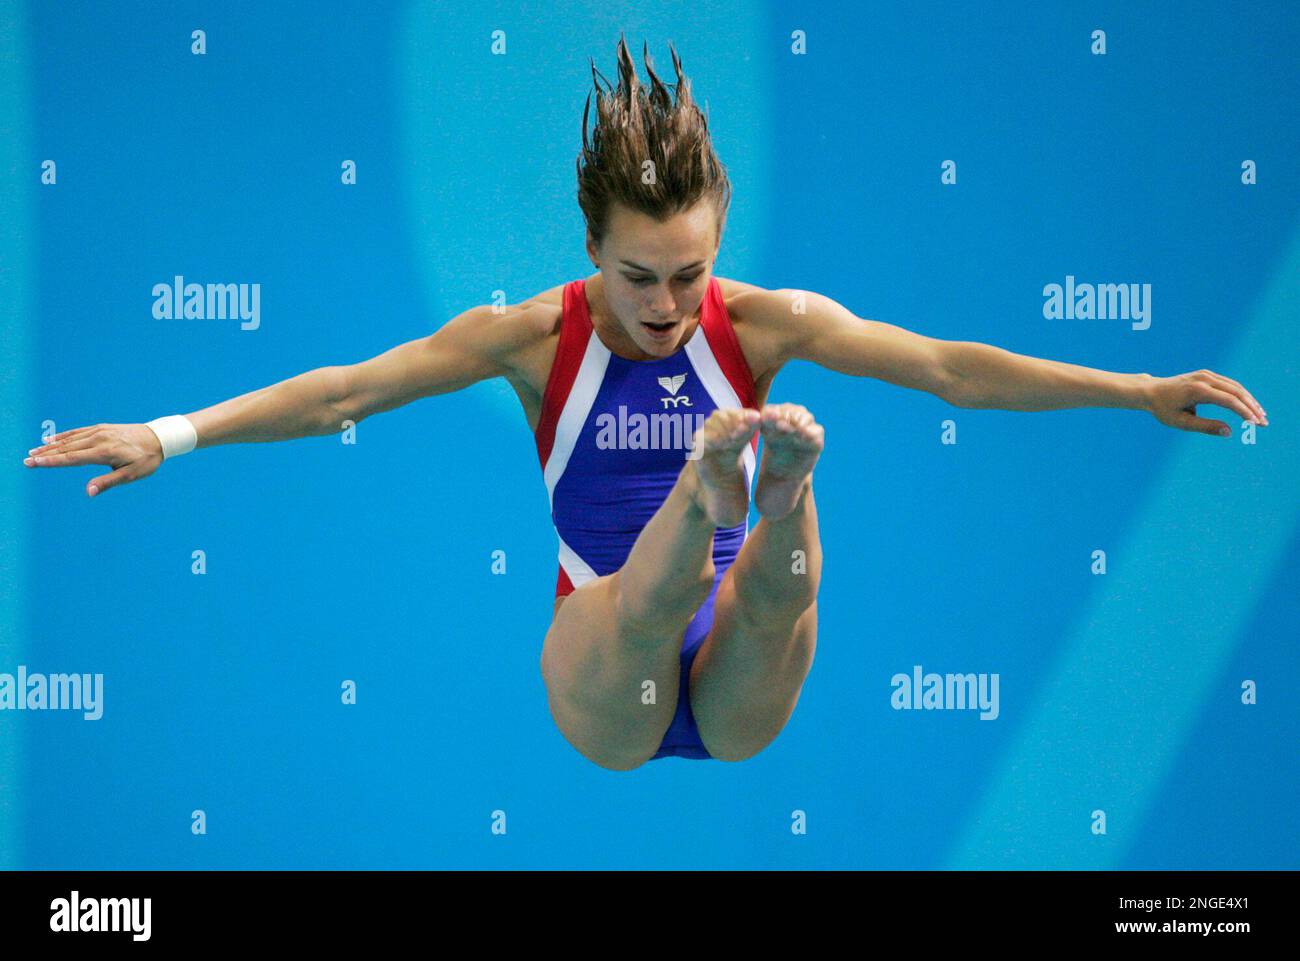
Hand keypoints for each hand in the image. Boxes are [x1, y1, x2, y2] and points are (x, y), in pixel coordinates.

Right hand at [23, 423, 165, 496]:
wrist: (159, 438)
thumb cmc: (146, 460)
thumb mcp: (131, 475)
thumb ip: (108, 482)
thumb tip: (88, 492)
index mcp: (104, 452)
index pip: (71, 458)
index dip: (51, 462)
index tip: (33, 464)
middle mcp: (98, 439)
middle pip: (66, 448)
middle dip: (45, 455)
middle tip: (26, 460)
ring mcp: (99, 431)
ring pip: (70, 439)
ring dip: (51, 446)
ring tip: (34, 451)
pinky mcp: (101, 428)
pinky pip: (78, 432)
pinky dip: (64, 436)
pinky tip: (51, 440)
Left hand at [1144, 369, 1267, 436]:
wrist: (1151, 391)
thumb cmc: (1163, 409)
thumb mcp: (1181, 422)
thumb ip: (1205, 427)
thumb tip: (1229, 431)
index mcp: (1198, 390)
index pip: (1228, 401)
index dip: (1244, 412)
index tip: (1256, 424)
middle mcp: (1204, 379)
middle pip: (1236, 392)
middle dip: (1252, 407)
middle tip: (1264, 423)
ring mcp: (1206, 374)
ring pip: (1235, 386)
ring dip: (1249, 401)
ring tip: (1260, 416)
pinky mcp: (1207, 375)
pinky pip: (1228, 384)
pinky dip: (1240, 394)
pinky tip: (1248, 405)